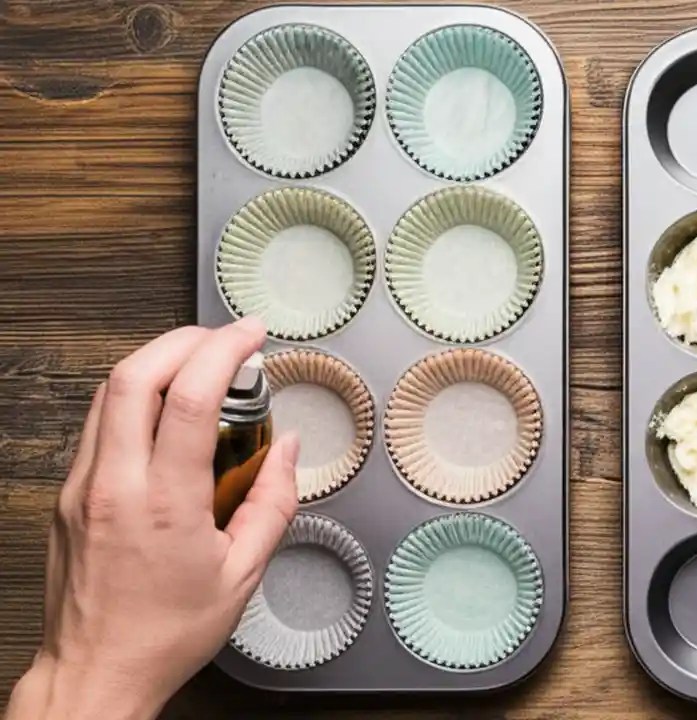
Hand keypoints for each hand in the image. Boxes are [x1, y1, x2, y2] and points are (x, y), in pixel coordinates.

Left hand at [6, 320, 299, 719]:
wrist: (95, 672)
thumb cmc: (165, 634)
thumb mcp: (243, 574)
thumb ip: (273, 503)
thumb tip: (288, 449)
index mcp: (164, 504)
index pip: (190, 397)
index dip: (224, 350)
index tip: (251, 335)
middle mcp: (113, 486)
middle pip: (135, 375)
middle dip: (184, 339)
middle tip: (224, 340)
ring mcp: (81, 487)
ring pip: (108, 392)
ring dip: (156, 363)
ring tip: (199, 368)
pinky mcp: (66, 496)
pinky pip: (98, 424)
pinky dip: (134, 398)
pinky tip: (166, 413)